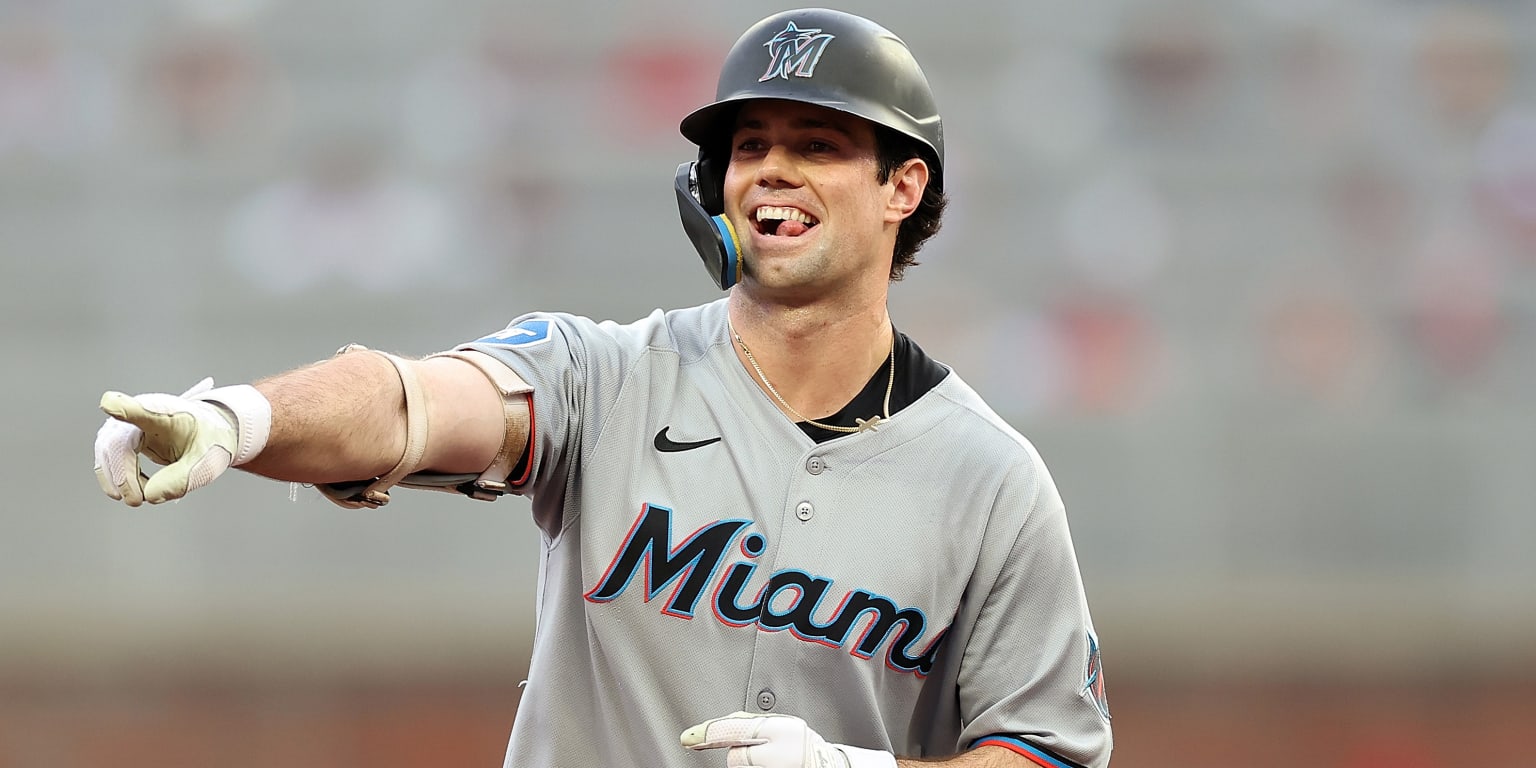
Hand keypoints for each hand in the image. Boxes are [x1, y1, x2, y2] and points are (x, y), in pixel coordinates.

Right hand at [94, 378, 238, 505]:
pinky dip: (118, 479)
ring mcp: (128, 424)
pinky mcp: (123, 437)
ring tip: (138, 497)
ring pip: (107, 453)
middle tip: (136, 500)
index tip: (110, 404)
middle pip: (114, 442)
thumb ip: (181, 479)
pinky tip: (136, 489)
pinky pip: (109, 459)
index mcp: (165, 413)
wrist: (209, 433)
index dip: (122, 407)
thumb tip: (149, 496)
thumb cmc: (209, 440)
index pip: (140, 409)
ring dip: (117, 480)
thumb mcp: (207, 462)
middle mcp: (140, 412)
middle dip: (121, 475)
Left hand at [681, 712, 895, 767]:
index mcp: (781, 730)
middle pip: (735, 758)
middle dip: (743, 755)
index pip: (735, 731)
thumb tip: (718, 725)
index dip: (708, 734)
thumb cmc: (806, 748)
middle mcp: (778, 753)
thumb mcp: (784, 725)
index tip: (688, 739)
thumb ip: (751, 722)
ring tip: (775, 764)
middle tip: (767, 755)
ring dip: (750, 767)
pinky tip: (771, 767)